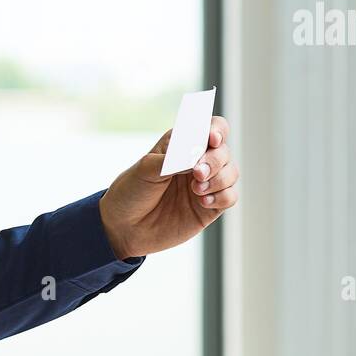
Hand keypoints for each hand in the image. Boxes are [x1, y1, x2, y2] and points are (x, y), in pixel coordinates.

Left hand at [99, 116, 238, 258]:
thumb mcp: (145, 170)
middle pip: (224, 151)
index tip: (211, 140)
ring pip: (232, 173)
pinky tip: (203, 202)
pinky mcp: (209, 207)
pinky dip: (222, 197)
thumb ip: (171, 160)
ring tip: (196, 190)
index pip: (211, 128)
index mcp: (182, 145)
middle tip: (197, 173)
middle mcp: (197, 162)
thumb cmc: (131, 192)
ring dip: (219, 179)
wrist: (123, 227)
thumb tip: (196, 157)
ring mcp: (205, 184)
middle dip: (215, 160)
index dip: (216, 130)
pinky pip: (230, 197)